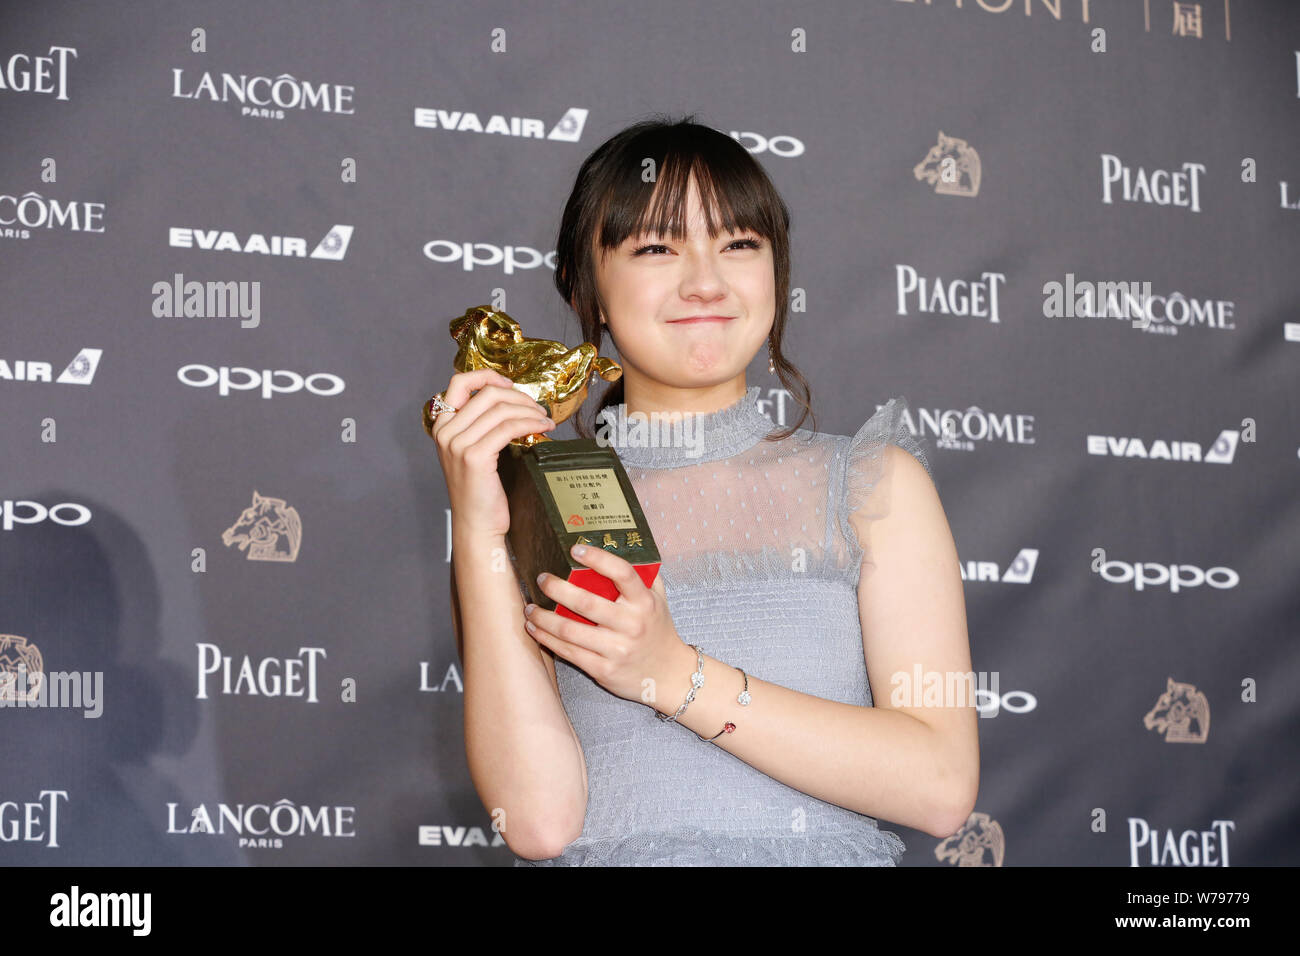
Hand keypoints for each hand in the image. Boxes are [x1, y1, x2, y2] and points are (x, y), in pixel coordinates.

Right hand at [429, 368, 555, 539]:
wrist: (476, 525)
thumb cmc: (480, 491)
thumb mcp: (472, 451)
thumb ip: (480, 426)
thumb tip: (512, 400)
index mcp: (441, 426)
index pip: (459, 383)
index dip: (488, 376)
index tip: (511, 384)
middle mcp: (445, 432)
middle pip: (487, 393)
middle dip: (519, 397)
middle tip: (538, 408)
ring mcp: (457, 444)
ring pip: (501, 409)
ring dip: (529, 411)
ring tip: (544, 420)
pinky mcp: (474, 457)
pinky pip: (508, 428)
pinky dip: (529, 424)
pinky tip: (541, 429)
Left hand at [523, 542, 686, 707]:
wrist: (668, 674)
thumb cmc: (658, 630)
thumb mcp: (658, 600)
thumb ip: (643, 575)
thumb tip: (618, 545)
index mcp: (644, 602)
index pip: (622, 573)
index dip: (597, 558)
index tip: (574, 548)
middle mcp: (631, 624)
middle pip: (585, 602)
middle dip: (556, 588)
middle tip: (541, 578)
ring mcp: (616, 649)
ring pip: (570, 630)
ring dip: (543, 617)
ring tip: (529, 607)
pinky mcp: (603, 669)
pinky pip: (568, 652)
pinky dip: (547, 639)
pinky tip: (535, 628)